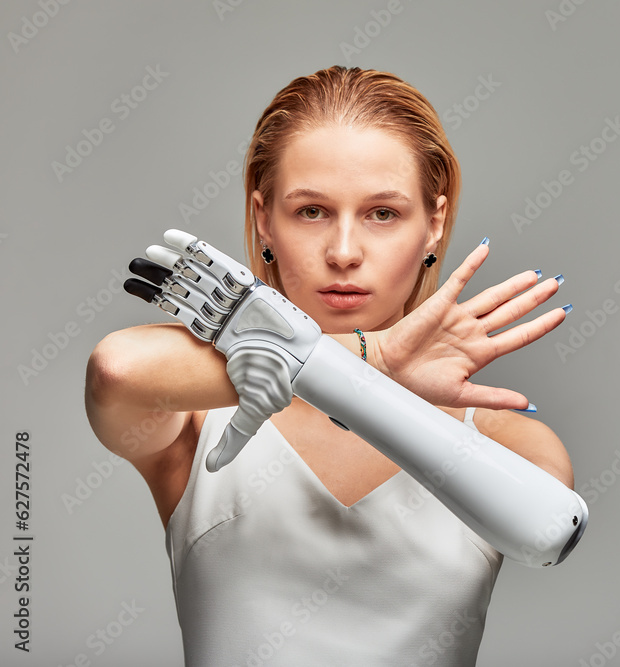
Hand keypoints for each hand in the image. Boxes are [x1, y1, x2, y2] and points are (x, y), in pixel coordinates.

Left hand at [124, 228, 316, 469]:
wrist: (309, 369)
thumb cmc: (284, 385)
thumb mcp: (251, 414)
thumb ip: (232, 439)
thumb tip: (213, 467)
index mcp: (221, 337)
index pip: (185, 312)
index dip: (162, 298)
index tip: (138, 286)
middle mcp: (227, 315)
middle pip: (187, 290)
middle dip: (161, 275)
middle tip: (137, 261)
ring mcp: (239, 301)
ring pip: (199, 277)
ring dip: (173, 261)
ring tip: (149, 249)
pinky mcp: (253, 289)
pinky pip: (222, 267)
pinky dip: (199, 252)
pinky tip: (176, 239)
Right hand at [371, 240, 567, 409]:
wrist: (389, 373)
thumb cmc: (420, 385)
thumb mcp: (462, 395)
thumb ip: (495, 397)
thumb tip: (526, 404)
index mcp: (482, 353)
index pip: (520, 335)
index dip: (542, 325)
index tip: (561, 314)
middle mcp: (474, 332)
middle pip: (512, 311)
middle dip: (535, 299)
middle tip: (556, 285)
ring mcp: (459, 317)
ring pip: (493, 296)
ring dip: (514, 284)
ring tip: (534, 274)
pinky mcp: (441, 304)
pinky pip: (460, 280)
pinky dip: (473, 264)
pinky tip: (486, 249)